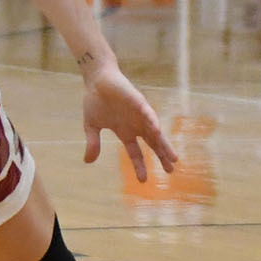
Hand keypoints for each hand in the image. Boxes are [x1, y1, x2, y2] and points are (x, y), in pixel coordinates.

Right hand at [80, 62, 177, 183]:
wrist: (96, 80)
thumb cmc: (95, 100)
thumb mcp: (91, 126)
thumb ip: (93, 143)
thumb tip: (88, 161)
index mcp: (125, 132)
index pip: (135, 152)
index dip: (140, 165)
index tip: (143, 180)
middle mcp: (135, 125)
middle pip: (152, 144)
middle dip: (161, 156)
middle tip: (171, 170)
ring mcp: (139, 114)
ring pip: (155, 132)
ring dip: (163, 144)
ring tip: (172, 157)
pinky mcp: (138, 102)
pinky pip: (147, 113)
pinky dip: (152, 122)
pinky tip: (157, 131)